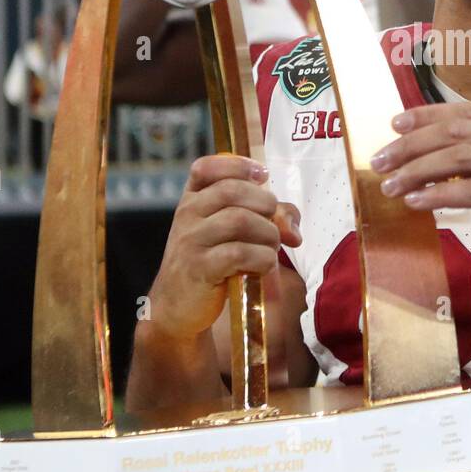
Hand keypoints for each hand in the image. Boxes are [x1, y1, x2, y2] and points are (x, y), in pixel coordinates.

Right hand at [151, 155, 301, 340]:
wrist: (177, 306)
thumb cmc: (210, 263)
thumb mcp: (229, 233)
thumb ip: (264, 217)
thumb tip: (293, 229)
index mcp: (192, 199)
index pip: (206, 167)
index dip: (238, 165)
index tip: (262, 175)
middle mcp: (187, 214)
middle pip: (234, 191)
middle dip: (266, 206)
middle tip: (274, 228)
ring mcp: (190, 240)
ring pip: (240, 220)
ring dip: (268, 235)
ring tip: (270, 249)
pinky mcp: (199, 268)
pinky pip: (239, 253)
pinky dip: (262, 259)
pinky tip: (262, 267)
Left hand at [370, 103, 470, 266]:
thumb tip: (451, 161)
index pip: (463, 113)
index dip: (424, 116)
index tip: (394, 125)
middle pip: (453, 132)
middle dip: (410, 144)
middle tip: (380, 160)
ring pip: (458, 158)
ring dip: (417, 170)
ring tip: (391, 185)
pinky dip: (439, 195)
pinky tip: (418, 203)